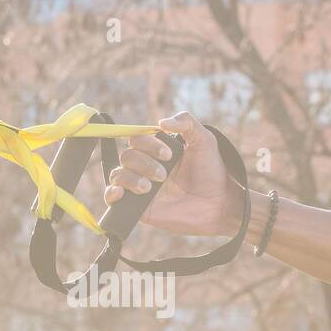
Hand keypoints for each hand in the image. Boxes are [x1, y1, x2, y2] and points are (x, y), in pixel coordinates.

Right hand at [103, 111, 244, 236]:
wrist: (220, 204)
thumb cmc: (212, 172)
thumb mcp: (204, 140)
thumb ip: (187, 123)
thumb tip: (161, 123)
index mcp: (157, 150)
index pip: (136, 139)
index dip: (148, 144)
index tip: (169, 155)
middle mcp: (146, 167)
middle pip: (126, 156)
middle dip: (143, 163)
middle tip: (164, 174)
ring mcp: (141, 187)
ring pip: (118, 175)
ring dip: (130, 177)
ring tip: (149, 187)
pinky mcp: (140, 208)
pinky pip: (113, 198)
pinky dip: (110, 193)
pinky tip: (119, 193)